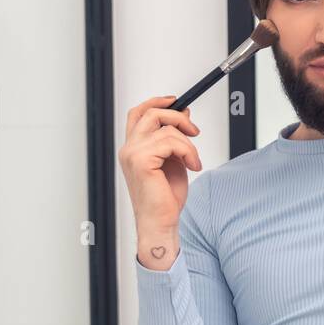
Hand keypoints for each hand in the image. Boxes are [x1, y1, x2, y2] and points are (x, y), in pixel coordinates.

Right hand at [118, 94, 202, 232]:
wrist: (161, 223)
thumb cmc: (165, 199)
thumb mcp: (174, 160)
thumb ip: (174, 139)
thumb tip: (183, 116)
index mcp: (133, 148)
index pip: (138, 113)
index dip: (157, 102)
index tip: (176, 102)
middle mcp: (128, 149)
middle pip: (151, 113)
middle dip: (177, 117)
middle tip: (194, 131)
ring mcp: (132, 154)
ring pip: (167, 129)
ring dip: (188, 144)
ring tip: (193, 161)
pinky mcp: (141, 161)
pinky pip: (171, 142)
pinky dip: (188, 152)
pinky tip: (192, 166)